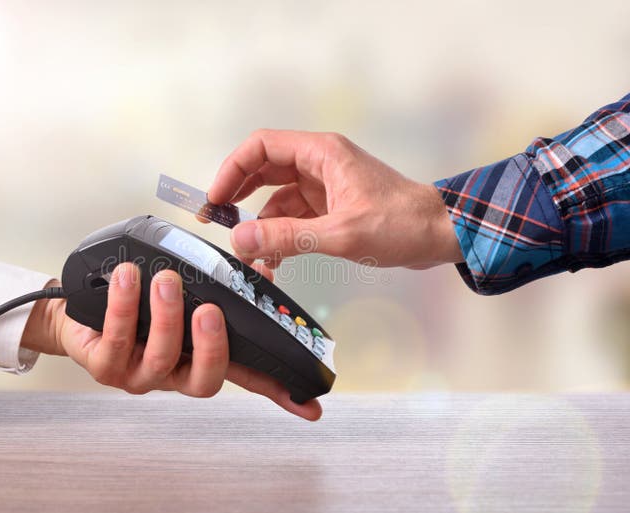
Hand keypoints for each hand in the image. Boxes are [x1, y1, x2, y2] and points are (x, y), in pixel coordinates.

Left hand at [21, 262, 321, 420]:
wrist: (79, 311)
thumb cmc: (137, 304)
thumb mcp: (184, 292)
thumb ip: (221, 285)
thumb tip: (260, 266)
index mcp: (199, 357)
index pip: (246, 377)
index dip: (278, 392)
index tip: (309, 404)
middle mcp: (174, 372)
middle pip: (205, 380)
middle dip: (210, 345)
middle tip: (209, 309)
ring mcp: (139, 374)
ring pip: (160, 357)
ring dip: (166, 315)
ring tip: (164, 279)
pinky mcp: (103, 366)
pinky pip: (116, 340)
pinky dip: (123, 305)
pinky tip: (127, 278)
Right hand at [206, 129, 462, 268]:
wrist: (439, 235)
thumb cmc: (402, 223)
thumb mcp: (340, 233)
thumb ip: (287, 237)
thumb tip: (241, 239)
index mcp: (321, 153)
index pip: (261, 146)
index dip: (232, 169)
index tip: (216, 199)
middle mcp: (319, 163)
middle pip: (263, 170)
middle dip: (239, 197)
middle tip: (219, 222)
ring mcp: (324, 186)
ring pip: (277, 199)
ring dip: (262, 226)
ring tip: (251, 255)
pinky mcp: (331, 207)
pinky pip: (294, 218)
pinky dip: (280, 236)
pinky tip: (274, 260)